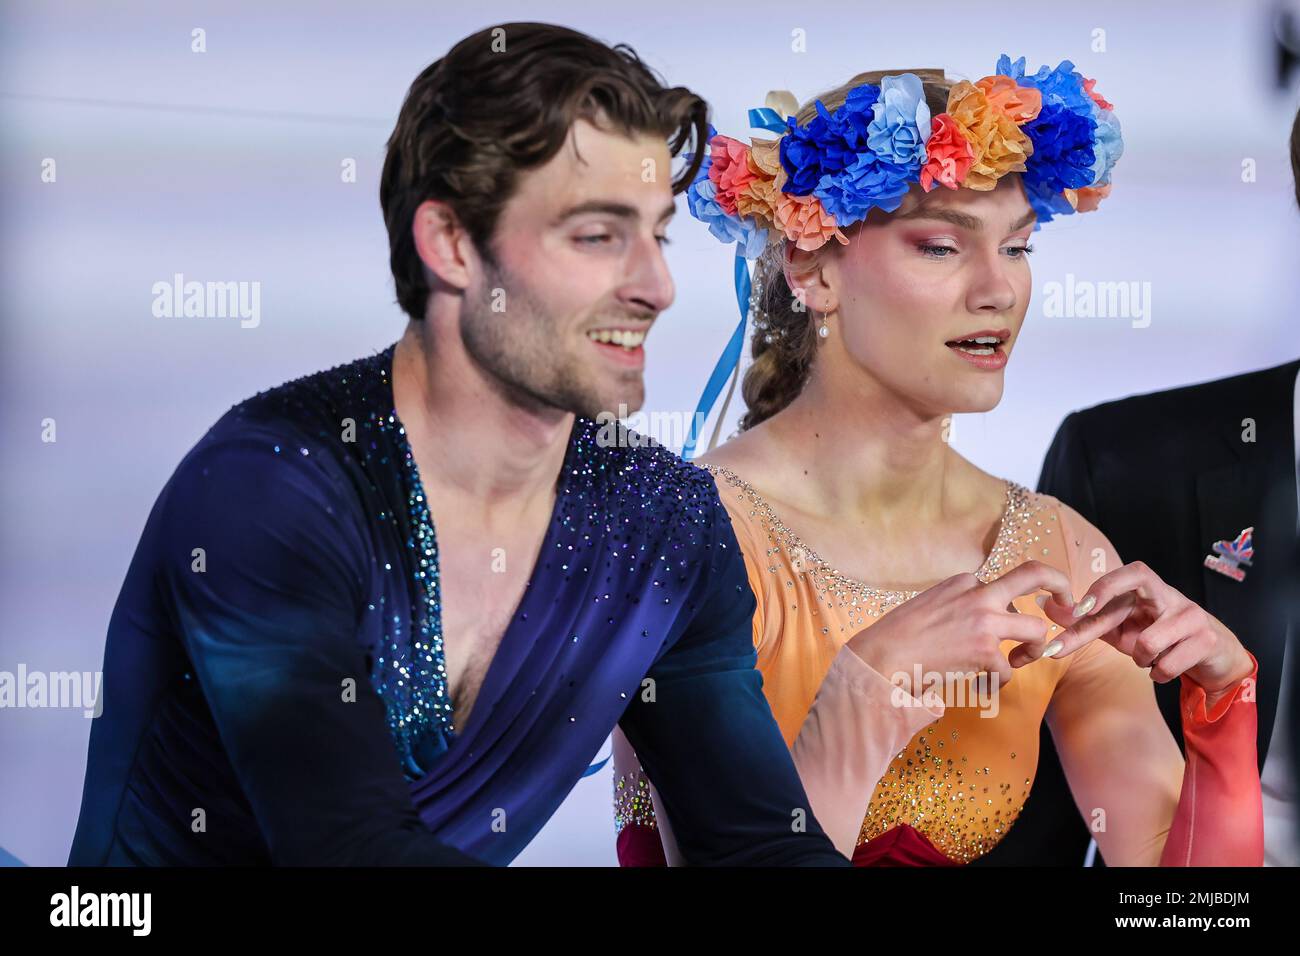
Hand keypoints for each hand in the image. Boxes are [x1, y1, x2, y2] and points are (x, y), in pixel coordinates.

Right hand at [846, 560, 1074, 694]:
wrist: (881, 658)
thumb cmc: (897, 638)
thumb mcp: (929, 606)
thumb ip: (958, 606)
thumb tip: (981, 623)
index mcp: (963, 581)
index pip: (1005, 583)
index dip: (1016, 603)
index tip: (1026, 611)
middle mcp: (978, 594)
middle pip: (1036, 575)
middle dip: (1062, 587)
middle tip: (1071, 608)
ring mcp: (985, 621)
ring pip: (1038, 629)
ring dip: (1033, 651)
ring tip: (1012, 664)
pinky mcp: (985, 652)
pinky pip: (1009, 670)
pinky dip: (996, 683)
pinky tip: (977, 687)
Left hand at [1041, 560, 1253, 698]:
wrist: (1211, 656)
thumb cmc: (1159, 638)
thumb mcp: (1121, 628)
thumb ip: (1086, 619)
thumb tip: (1044, 604)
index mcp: (1148, 590)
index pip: (1128, 574)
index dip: (1103, 586)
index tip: (1077, 608)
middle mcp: (1169, 595)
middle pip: (1139, 578)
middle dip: (1104, 603)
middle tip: (1082, 616)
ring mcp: (1191, 615)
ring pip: (1147, 642)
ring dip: (1139, 659)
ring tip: (1149, 658)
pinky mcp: (1207, 640)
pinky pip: (1165, 666)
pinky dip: (1158, 673)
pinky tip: (1165, 667)